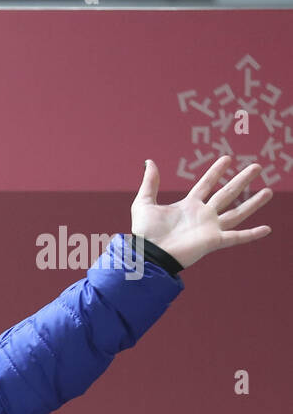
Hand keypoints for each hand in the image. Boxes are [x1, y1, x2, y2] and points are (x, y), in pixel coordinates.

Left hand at [132, 156, 272, 269]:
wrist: (147, 254)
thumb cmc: (144, 233)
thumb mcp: (144, 203)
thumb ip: (150, 183)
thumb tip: (149, 162)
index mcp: (188, 206)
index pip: (206, 184)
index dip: (216, 171)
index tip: (227, 159)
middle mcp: (202, 215)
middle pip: (227, 194)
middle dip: (242, 180)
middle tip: (257, 167)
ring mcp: (209, 228)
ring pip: (237, 213)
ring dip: (253, 203)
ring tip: (269, 191)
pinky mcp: (213, 241)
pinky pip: (237, 237)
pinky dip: (252, 234)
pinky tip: (267, 229)